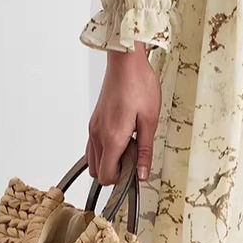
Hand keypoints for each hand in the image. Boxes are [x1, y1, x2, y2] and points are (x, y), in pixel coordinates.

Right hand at [87, 44, 160, 184]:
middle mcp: (97, 135)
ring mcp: (93, 127)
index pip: (106, 176)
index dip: (121, 180)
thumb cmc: (139, 85)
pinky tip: (121, 137)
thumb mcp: (150, 121)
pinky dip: (104, 149)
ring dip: (109, 160)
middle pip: (97, 172)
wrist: (125, 62)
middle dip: (114, 172)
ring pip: (93, 160)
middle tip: (134, 157)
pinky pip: (93, 145)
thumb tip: (142, 174)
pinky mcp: (94, 120)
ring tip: (129, 145)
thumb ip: (145, 151)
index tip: (135, 170)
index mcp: (112, 138)